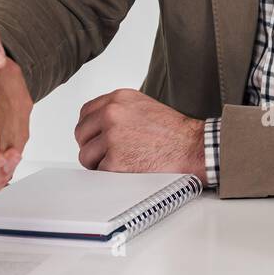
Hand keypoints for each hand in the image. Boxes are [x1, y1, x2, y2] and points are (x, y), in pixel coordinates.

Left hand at [74, 88, 204, 174]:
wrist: (192, 147)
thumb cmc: (173, 131)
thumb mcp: (142, 106)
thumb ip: (118, 110)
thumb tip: (98, 124)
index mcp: (118, 99)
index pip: (85, 113)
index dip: (89, 128)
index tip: (94, 137)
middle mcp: (112, 114)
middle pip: (81, 134)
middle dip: (91, 146)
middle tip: (105, 154)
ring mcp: (112, 137)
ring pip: (86, 155)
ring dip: (98, 162)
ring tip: (120, 162)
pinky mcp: (115, 161)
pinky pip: (99, 172)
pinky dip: (111, 175)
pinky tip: (128, 169)